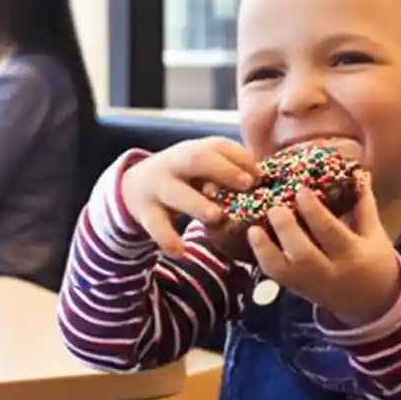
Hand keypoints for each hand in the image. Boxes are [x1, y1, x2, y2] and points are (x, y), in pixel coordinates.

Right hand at [120, 138, 259, 258]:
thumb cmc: (185, 178)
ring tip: (216, 217)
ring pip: (175, 192)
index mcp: (194, 150)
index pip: (219, 147)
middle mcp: (175, 163)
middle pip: (196, 159)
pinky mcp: (145, 211)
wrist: (134, 185)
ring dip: (196, 203)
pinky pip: (155, 225)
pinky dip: (167, 238)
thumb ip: (231, 171)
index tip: (260, 176)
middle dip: (222, 170)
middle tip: (247, 185)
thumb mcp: (204, 167)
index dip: (240, 159)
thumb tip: (266, 180)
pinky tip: (181, 252)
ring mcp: (158, 186)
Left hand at [249, 174, 400, 326]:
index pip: (331, 232)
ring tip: (254, 227)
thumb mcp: (375, 234)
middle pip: (303, 254)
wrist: (372, 304)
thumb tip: (359, 171)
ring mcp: (311, 284)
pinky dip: (262, 257)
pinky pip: (275, 276)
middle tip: (273, 207)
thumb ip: (364, 204)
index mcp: (353, 254)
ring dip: (265, 249)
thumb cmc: (374, 261)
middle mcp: (330, 272)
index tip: (300, 190)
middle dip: (286, 230)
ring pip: (283, 271)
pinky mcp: (297, 289)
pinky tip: (254, 236)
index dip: (314, 211)